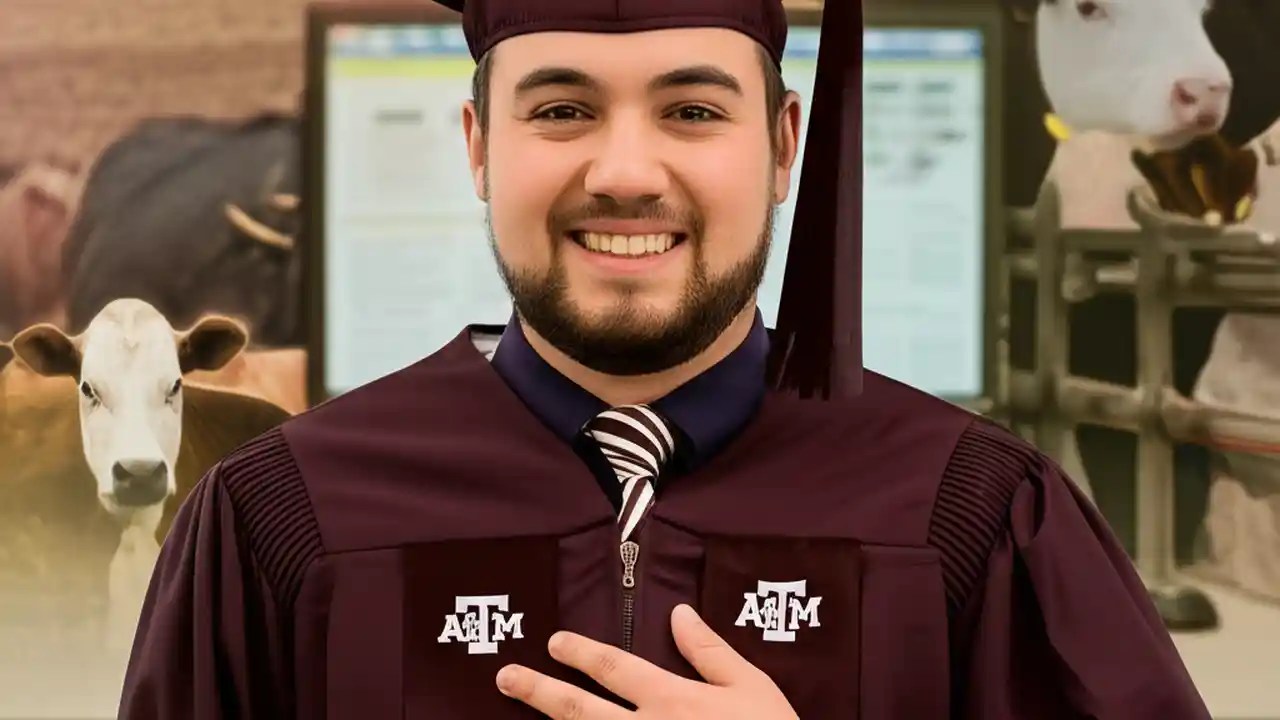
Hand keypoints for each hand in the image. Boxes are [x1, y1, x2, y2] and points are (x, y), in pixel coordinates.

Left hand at [495, 603, 797, 718]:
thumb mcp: (752, 687)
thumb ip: (710, 651)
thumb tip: (678, 613)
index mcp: (673, 700)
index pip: (616, 668)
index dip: (582, 652)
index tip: (555, 641)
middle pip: (580, 710)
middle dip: (539, 691)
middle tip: (505, 676)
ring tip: (518, 707)